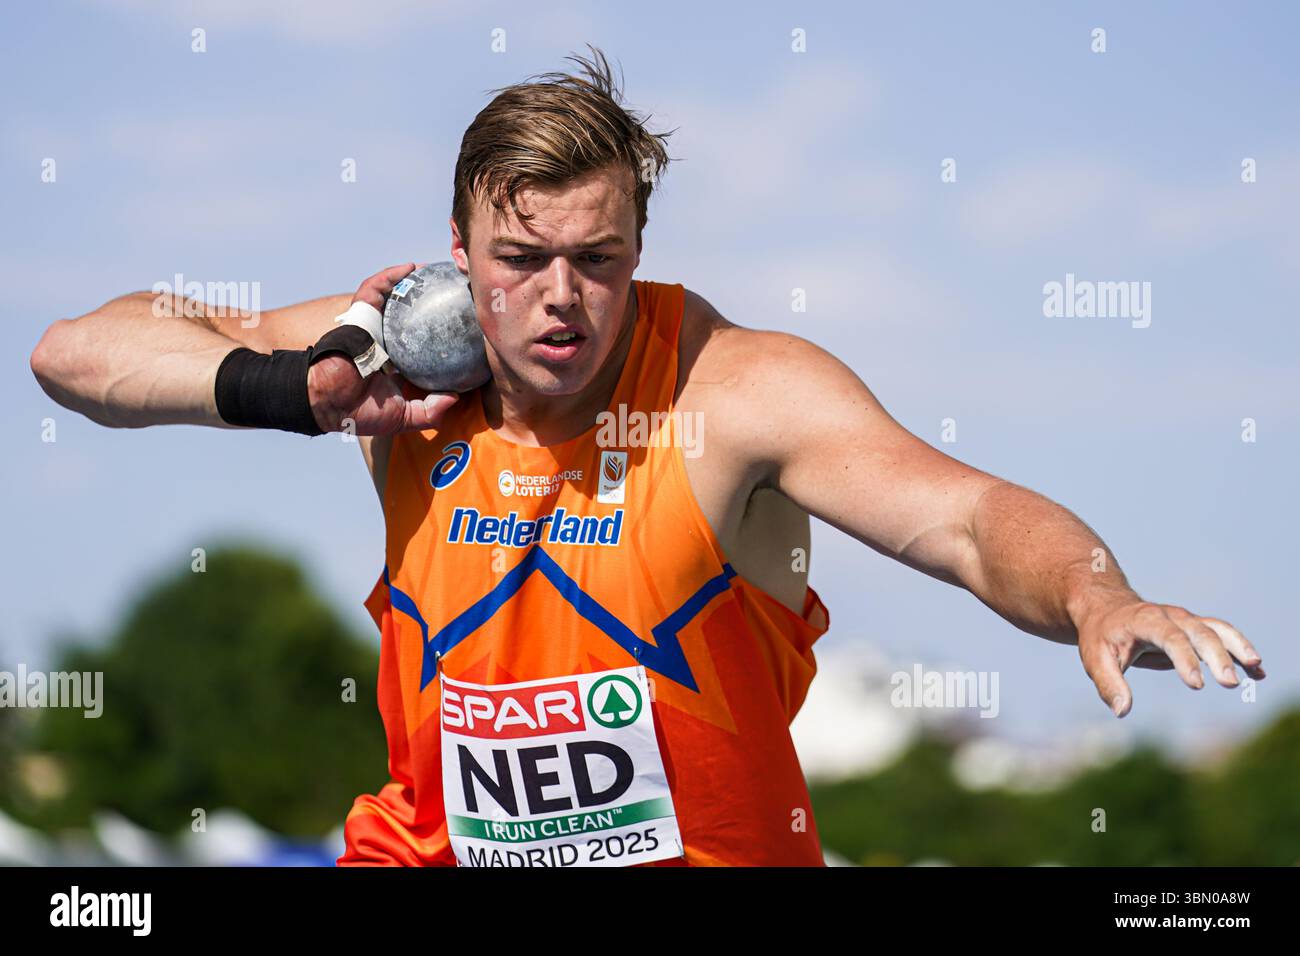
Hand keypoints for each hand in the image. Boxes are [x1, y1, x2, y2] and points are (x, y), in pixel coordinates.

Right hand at [308, 263, 454, 434]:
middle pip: (411, 313)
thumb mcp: (404, 416)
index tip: (462, 321)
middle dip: (430, 297)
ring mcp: (372, 325)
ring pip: (394, 296)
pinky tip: (410, 267)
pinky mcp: (359, 314)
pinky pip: (375, 288)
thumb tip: (455, 397)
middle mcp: (386, 339)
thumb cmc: (361, 411)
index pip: (421, 340)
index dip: (440, 329)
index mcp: (397, 360)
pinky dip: (391, 275)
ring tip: (435, 269)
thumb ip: (430, 410)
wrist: (329, 401)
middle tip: (453, 288)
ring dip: (413, 280)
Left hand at [1075, 597, 1264, 717]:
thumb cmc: (1100, 636)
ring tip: (1256, 670)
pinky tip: (1257, 672)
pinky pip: (1223, 636)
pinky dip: (1240, 651)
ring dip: (1238, 649)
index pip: (1168, 636)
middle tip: (1229, 683)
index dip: (1184, 658)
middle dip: (1217, 656)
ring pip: (1217, 630)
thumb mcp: (1095, 658)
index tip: (1197, 683)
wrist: (1107, 609)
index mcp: (1144, 619)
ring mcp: (1185, 620)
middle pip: (1199, 633)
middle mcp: (1170, 616)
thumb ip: (1109, 684)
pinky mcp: (1195, 629)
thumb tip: (1122, 711)